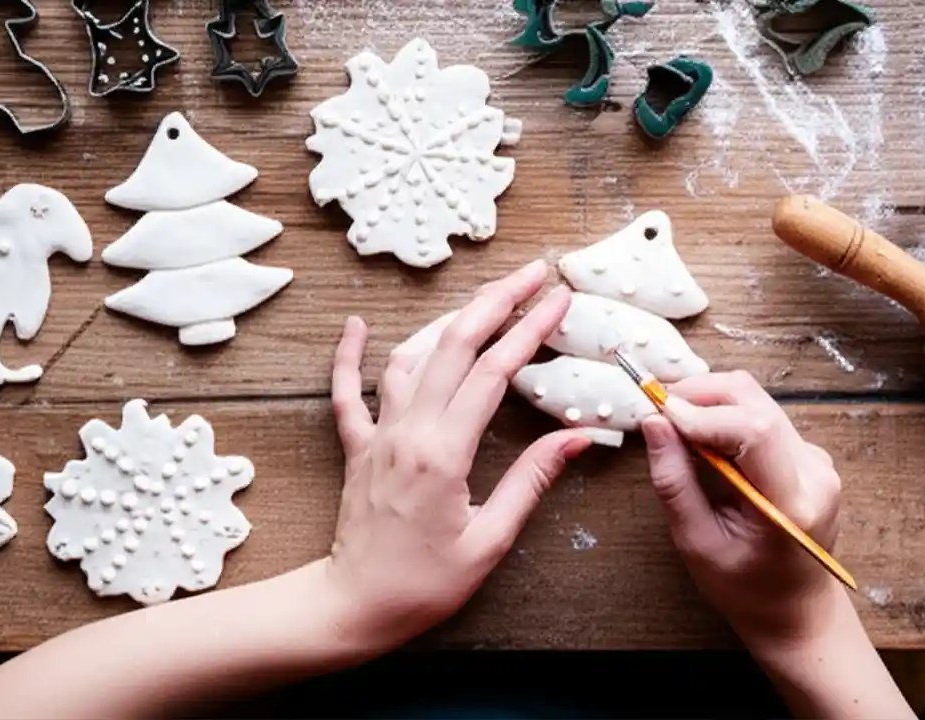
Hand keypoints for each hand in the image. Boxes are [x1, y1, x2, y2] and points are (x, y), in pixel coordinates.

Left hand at [324, 260, 591, 650]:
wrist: (354, 608)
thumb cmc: (422, 585)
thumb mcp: (490, 541)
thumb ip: (531, 482)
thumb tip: (577, 438)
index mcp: (444, 453)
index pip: (492, 373)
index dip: (530, 331)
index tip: (559, 300)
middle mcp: (407, 431)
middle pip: (453, 346)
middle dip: (496, 302)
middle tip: (532, 274)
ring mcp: (378, 436)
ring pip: (409, 357)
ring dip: (447, 321)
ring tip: (484, 297)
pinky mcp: (357, 449)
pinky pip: (348, 393)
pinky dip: (349, 357)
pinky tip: (355, 325)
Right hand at [641, 371, 842, 645]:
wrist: (797, 611)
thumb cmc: (747, 589)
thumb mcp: (697, 543)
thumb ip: (674, 482)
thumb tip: (655, 424)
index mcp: (792, 501)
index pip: (752, 430)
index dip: (700, 412)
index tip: (657, 412)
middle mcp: (814, 472)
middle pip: (754, 401)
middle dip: (699, 393)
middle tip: (656, 408)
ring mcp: (815, 459)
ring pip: (756, 401)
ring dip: (710, 402)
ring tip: (673, 424)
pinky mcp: (806, 455)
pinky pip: (761, 416)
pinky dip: (724, 416)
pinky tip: (700, 437)